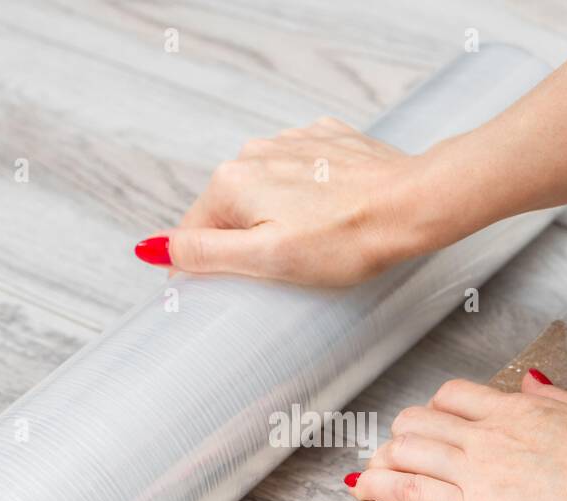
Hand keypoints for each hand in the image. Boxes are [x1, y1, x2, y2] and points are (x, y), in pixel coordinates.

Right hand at [136, 118, 431, 285]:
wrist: (412, 204)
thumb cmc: (346, 240)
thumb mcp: (267, 259)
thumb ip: (205, 252)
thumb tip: (153, 248)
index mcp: (232, 181)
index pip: (195, 233)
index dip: (205, 268)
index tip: (227, 293)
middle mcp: (254, 151)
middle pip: (231, 211)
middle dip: (248, 241)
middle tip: (285, 270)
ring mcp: (292, 141)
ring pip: (266, 190)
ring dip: (278, 216)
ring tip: (317, 242)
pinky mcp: (326, 140)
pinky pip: (301, 173)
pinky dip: (308, 195)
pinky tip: (333, 214)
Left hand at [348, 371, 566, 500]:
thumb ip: (556, 401)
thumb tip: (531, 382)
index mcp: (520, 412)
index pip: (455, 399)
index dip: (434, 412)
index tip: (428, 427)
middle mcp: (489, 435)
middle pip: (420, 422)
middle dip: (403, 437)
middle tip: (396, 454)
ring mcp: (476, 472)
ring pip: (407, 451)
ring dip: (386, 460)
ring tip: (375, 473)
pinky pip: (408, 491)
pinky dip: (378, 487)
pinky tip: (363, 490)